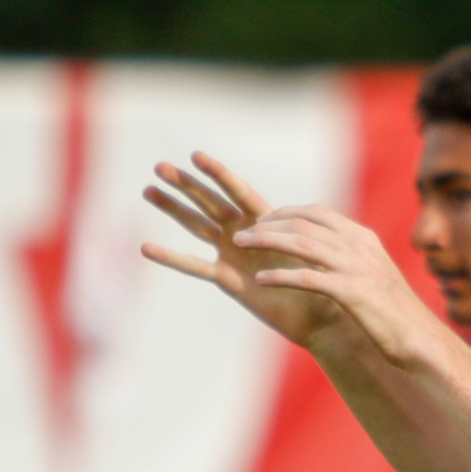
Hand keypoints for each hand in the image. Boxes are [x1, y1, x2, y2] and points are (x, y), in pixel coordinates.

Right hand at [142, 152, 345, 346]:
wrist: (320, 316)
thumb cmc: (325, 279)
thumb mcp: (313, 248)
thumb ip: (295, 234)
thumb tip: (281, 225)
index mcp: (265, 220)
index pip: (237, 191)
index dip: (218, 174)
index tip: (195, 155)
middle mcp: (244, 233)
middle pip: (209, 202)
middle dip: (186, 184)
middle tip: (159, 166)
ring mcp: (232, 254)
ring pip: (196, 226)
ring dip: (173, 208)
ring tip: (148, 190)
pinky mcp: (226, 279)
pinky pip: (194, 267)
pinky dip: (171, 257)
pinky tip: (145, 247)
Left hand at [232, 205, 448, 368]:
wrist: (420, 339)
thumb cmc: (394, 314)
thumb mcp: (373, 276)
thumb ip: (350, 260)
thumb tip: (323, 254)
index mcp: (363, 239)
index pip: (317, 212)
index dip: (285, 213)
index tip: (261, 220)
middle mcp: (359, 246)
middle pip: (303, 223)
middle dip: (267, 225)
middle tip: (240, 232)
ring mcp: (357, 268)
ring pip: (301, 243)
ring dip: (266, 241)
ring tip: (240, 244)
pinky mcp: (353, 293)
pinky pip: (308, 278)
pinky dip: (280, 276)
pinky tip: (260, 281)